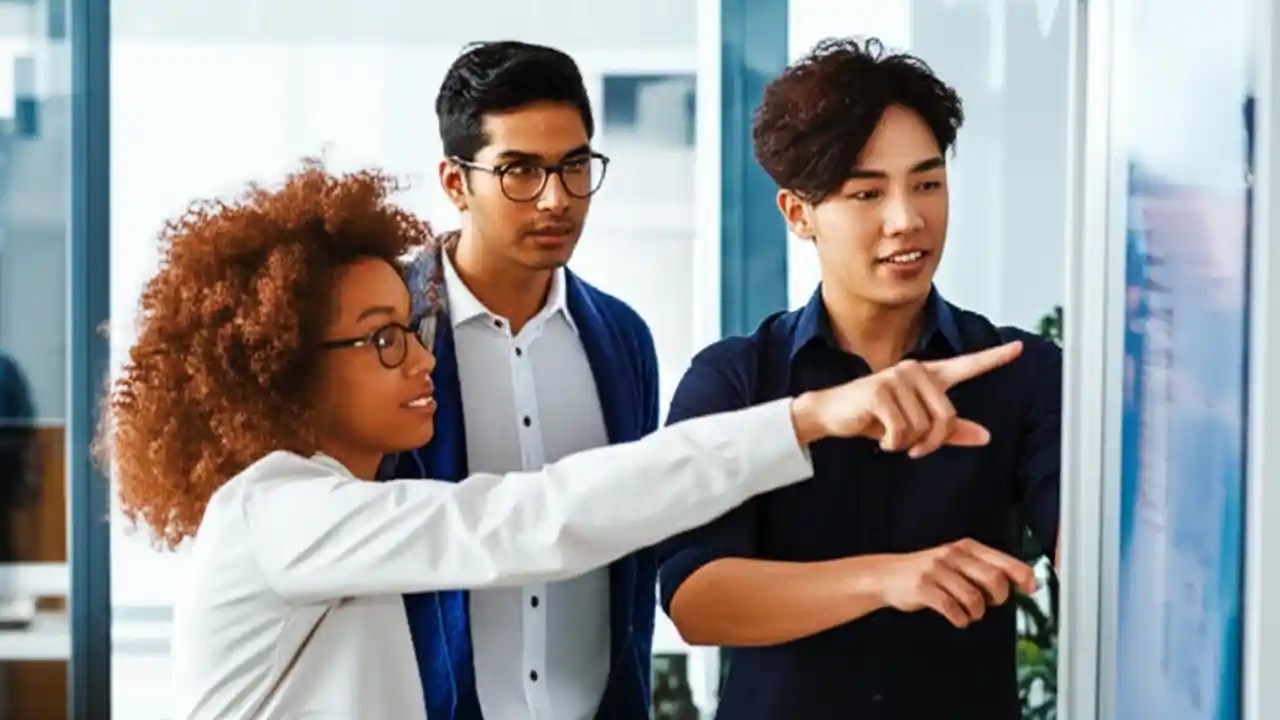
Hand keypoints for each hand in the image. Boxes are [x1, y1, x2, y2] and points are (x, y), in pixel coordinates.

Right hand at [791, 341, 1021, 456]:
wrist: (832, 414)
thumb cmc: (873, 417)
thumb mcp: (915, 426)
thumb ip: (950, 431)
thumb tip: (986, 436)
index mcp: (927, 376)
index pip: (966, 366)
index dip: (993, 359)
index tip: (1018, 349)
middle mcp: (915, 371)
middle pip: (947, 417)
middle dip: (931, 442)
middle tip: (912, 448)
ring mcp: (897, 378)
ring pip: (924, 428)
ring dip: (907, 445)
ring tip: (890, 437)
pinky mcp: (880, 391)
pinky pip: (902, 431)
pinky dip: (893, 444)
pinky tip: (881, 438)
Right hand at [874, 539, 1037, 627]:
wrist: (888, 575)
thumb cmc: (930, 571)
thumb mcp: (957, 561)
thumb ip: (986, 568)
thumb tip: (1025, 580)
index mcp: (966, 547)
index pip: (1003, 561)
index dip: (1022, 575)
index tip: (1031, 588)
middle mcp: (952, 555)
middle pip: (993, 580)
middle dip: (997, 598)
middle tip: (989, 604)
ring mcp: (936, 570)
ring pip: (973, 598)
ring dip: (976, 612)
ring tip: (969, 613)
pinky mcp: (923, 587)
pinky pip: (952, 609)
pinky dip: (960, 619)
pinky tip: (957, 618)